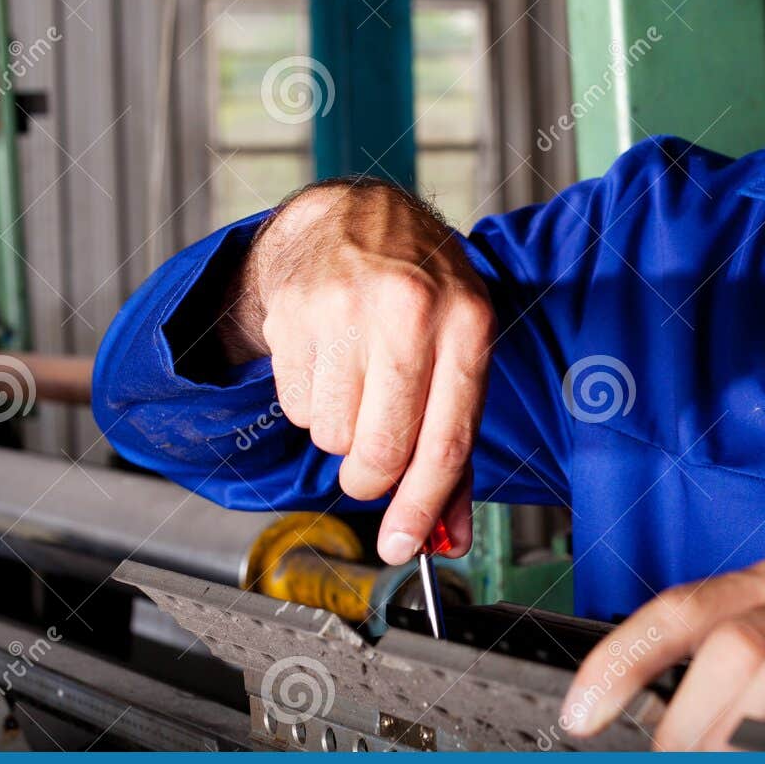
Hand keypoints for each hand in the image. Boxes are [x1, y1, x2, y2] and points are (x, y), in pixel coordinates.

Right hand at [220, 180, 493, 563]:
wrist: (355, 217)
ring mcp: (348, 306)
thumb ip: (456, 447)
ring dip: (342, 430)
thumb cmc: (420, 290)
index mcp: (468, 322)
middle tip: (373, 460)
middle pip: (382, 449)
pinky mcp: (296, 310)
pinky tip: (329, 360)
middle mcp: (411, 310)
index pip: (447, 440)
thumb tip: (448, 533)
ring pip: (333, 436)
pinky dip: (312, 402)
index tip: (405, 547)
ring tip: (358, 380)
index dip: (423, 506)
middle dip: (373, 477)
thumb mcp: (460, 350)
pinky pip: (297, 407)